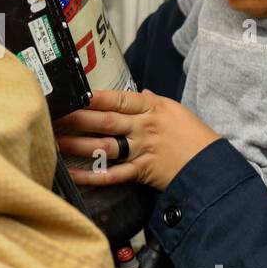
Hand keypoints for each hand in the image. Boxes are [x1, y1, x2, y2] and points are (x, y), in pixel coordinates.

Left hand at [55, 88, 220, 190]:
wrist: (212, 167)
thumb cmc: (194, 137)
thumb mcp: (175, 111)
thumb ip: (152, 102)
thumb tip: (140, 92)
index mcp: (152, 108)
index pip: (119, 98)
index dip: (94, 96)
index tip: (73, 93)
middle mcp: (145, 127)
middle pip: (105, 121)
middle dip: (77, 118)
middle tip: (54, 115)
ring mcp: (143, 150)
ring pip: (104, 146)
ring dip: (77, 145)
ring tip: (55, 141)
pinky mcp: (143, 172)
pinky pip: (113, 175)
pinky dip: (92, 175)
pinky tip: (73, 173)